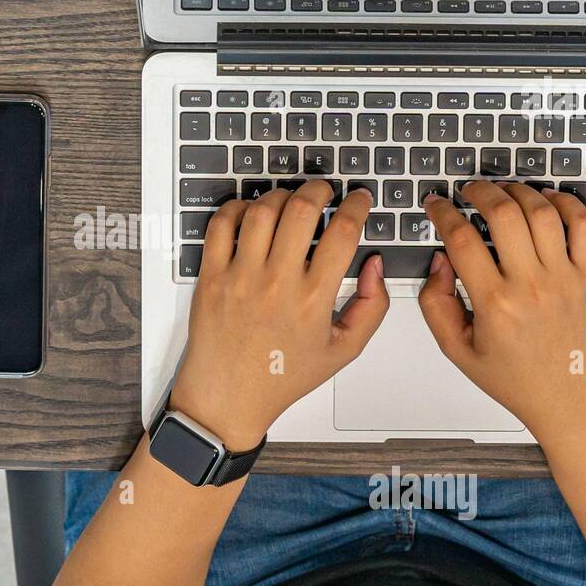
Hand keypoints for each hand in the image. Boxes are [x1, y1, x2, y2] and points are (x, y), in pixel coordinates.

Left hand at [169, 182, 388, 450]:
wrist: (228, 397)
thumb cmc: (282, 376)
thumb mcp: (343, 350)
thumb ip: (372, 306)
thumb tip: (374, 264)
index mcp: (312, 299)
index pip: (342, 232)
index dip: (356, 206)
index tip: (359, 200)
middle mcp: (275, 283)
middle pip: (301, 209)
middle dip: (319, 189)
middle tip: (324, 190)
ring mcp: (239, 277)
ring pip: (261, 210)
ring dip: (280, 195)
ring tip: (289, 201)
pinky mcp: (211, 276)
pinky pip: (221, 225)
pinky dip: (237, 208)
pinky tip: (251, 212)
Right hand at [418, 181, 585, 443]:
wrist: (571, 396)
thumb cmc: (517, 378)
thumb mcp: (458, 351)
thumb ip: (436, 304)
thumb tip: (439, 262)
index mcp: (495, 304)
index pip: (462, 240)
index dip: (443, 213)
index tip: (436, 205)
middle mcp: (531, 286)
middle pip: (504, 214)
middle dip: (480, 191)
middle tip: (469, 191)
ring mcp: (565, 278)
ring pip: (542, 211)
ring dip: (518, 191)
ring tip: (503, 192)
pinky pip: (582, 224)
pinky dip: (564, 203)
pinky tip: (546, 199)